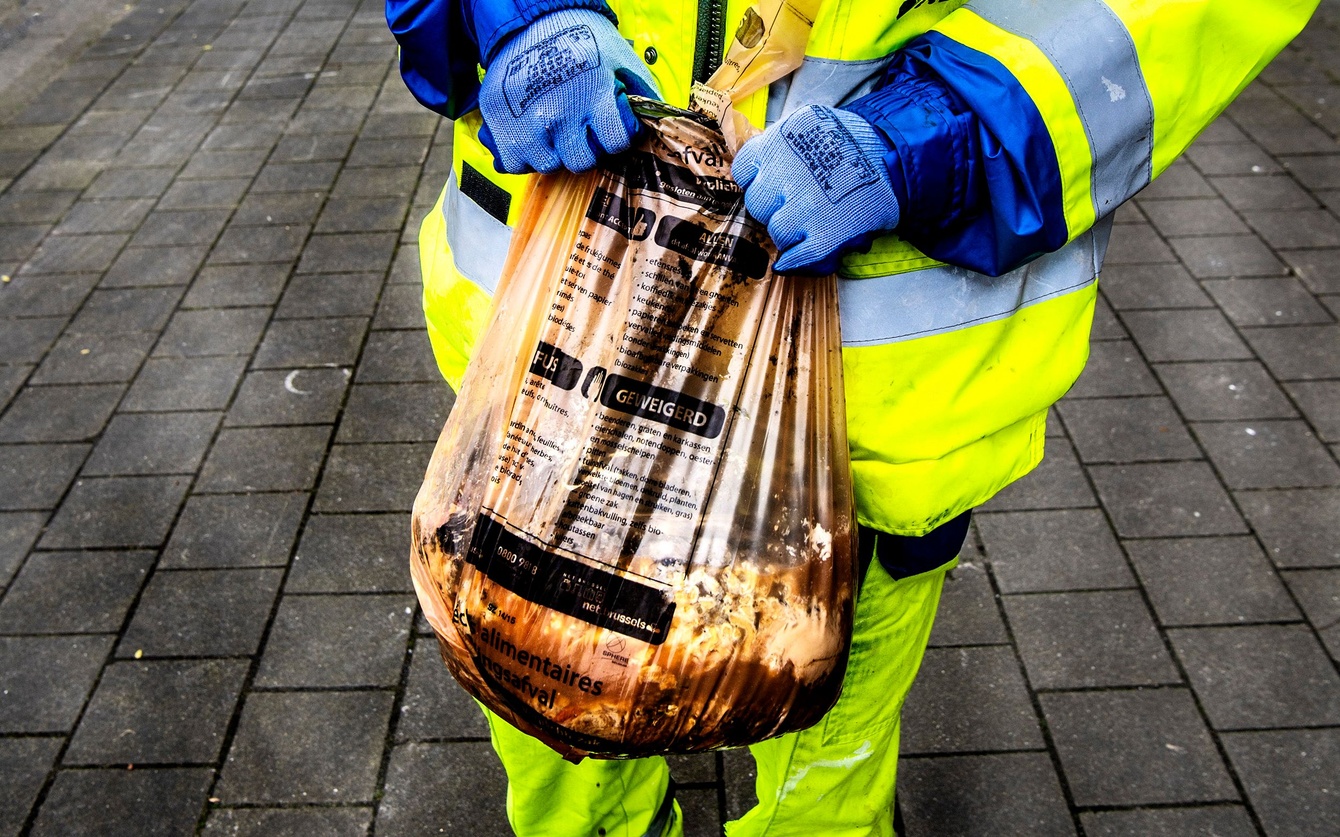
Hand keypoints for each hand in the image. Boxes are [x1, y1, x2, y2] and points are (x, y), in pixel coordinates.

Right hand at [477, 9, 658, 173]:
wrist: (530, 16)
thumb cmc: (579, 36)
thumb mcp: (620, 58)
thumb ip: (640, 92)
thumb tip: (655, 120)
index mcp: (595, 96)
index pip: (616, 143)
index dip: (617, 136)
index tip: (611, 126)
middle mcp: (561, 113)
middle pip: (581, 161)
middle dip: (585, 147)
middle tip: (580, 129)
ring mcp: (527, 121)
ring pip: (547, 164)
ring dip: (553, 151)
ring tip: (553, 128)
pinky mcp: (500, 122)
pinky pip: (514, 163)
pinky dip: (522, 154)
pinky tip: (529, 133)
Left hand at [732, 105, 900, 272]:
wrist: (896, 156)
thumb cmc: (854, 142)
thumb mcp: (811, 124)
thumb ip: (781, 146)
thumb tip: (757, 174)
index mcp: (781, 141)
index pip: (744, 169)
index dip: (756, 180)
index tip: (766, 184)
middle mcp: (787, 172)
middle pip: (757, 202)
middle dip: (772, 206)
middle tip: (792, 205)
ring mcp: (805, 205)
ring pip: (775, 230)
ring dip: (788, 231)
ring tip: (808, 223)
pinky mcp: (825, 232)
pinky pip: (797, 255)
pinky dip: (794, 260)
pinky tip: (791, 260)